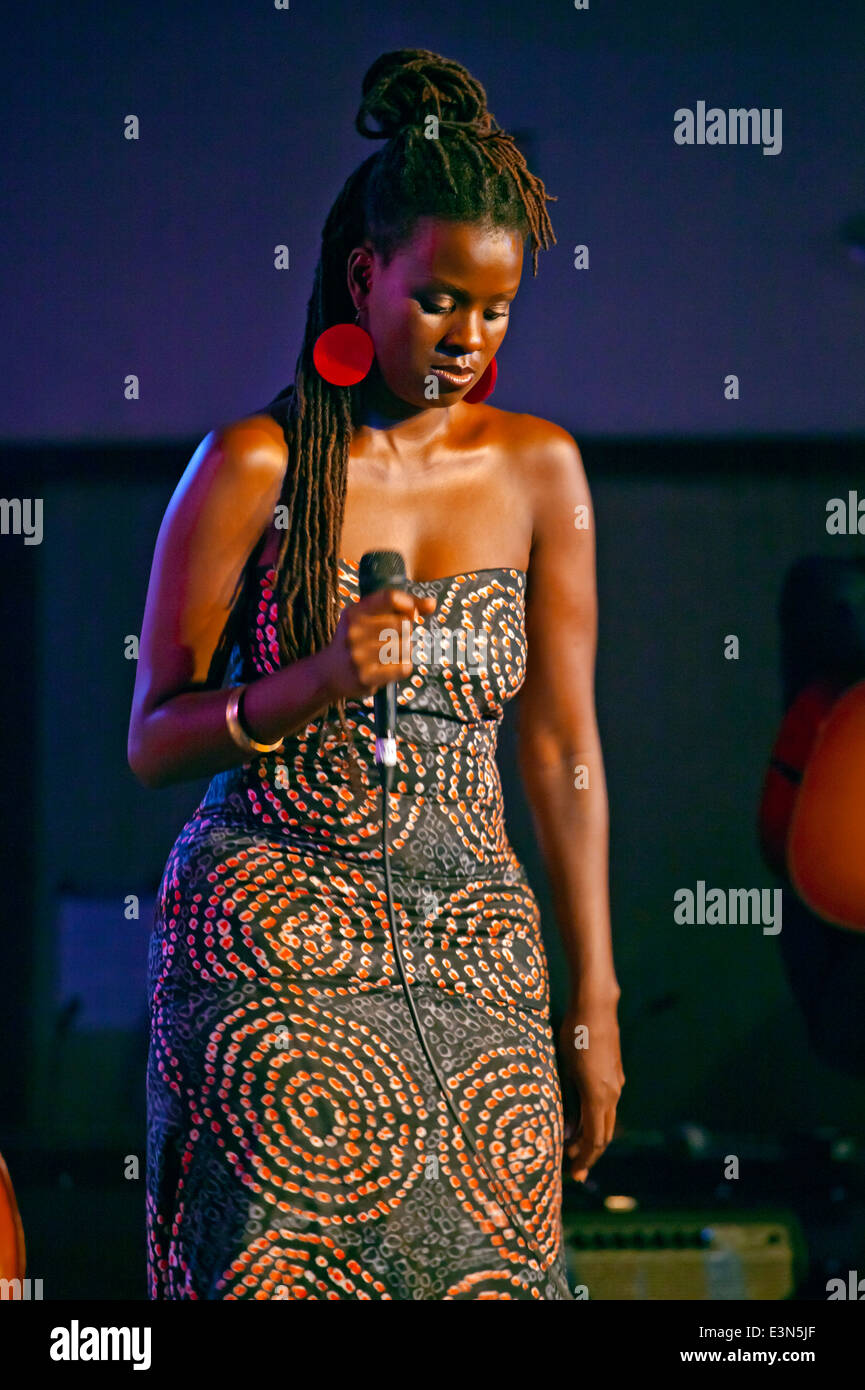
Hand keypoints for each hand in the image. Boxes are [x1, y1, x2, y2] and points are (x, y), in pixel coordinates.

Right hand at [320, 587, 436, 703]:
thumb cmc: (357, 642)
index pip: (390, 598)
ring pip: (405, 646)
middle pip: (402, 624)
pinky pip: (403, 667)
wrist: (328, 673)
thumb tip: (432, 603)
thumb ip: (401, 608)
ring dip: (406, 650)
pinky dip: (405, 666)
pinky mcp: (366, 677)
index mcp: (354, 613)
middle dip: (408, 631)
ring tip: (393, 654)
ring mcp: (358, 655)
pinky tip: (393, 666)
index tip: (413, 614)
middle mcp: (353, 632)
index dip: (409, 604)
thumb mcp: (369, 619)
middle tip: (397, 638)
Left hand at [558, 994, 624, 1183]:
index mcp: (599, 1097)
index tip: (573, 1174)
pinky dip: (594, 1120)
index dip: (584, 1159)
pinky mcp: (614, 1073)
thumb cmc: (574, 1036)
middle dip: (588, 1154)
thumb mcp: (565, 1069)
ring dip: (591, 1137)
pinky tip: (579, 1121)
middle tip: (572, 1170)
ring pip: (606, 1120)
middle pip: (604, 1135)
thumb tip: (567, 1129)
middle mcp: (613, 1094)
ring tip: (573, 1147)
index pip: (595, 1140)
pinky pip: (606, 1105)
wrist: (596, 1008)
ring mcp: (616, 1083)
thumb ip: (568, 1100)